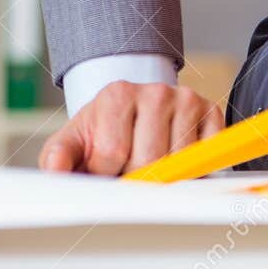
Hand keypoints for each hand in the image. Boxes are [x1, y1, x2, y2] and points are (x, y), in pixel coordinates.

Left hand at [38, 81, 223, 174]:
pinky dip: (194, 169)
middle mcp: (155, 91)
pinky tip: (176, 159)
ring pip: (180, 162)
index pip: (113, 153)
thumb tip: (56, 173)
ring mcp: (186, 100)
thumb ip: (57, 158)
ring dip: (165, 176)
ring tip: (150, 163)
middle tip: (127, 169)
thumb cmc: (102, 134)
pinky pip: (208, 156)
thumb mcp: (72, 143)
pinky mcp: (211, 113)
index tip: (102, 169)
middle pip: (150, 160)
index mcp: (117, 94)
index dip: (106, 174)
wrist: (132, 112)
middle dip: (135, 177)